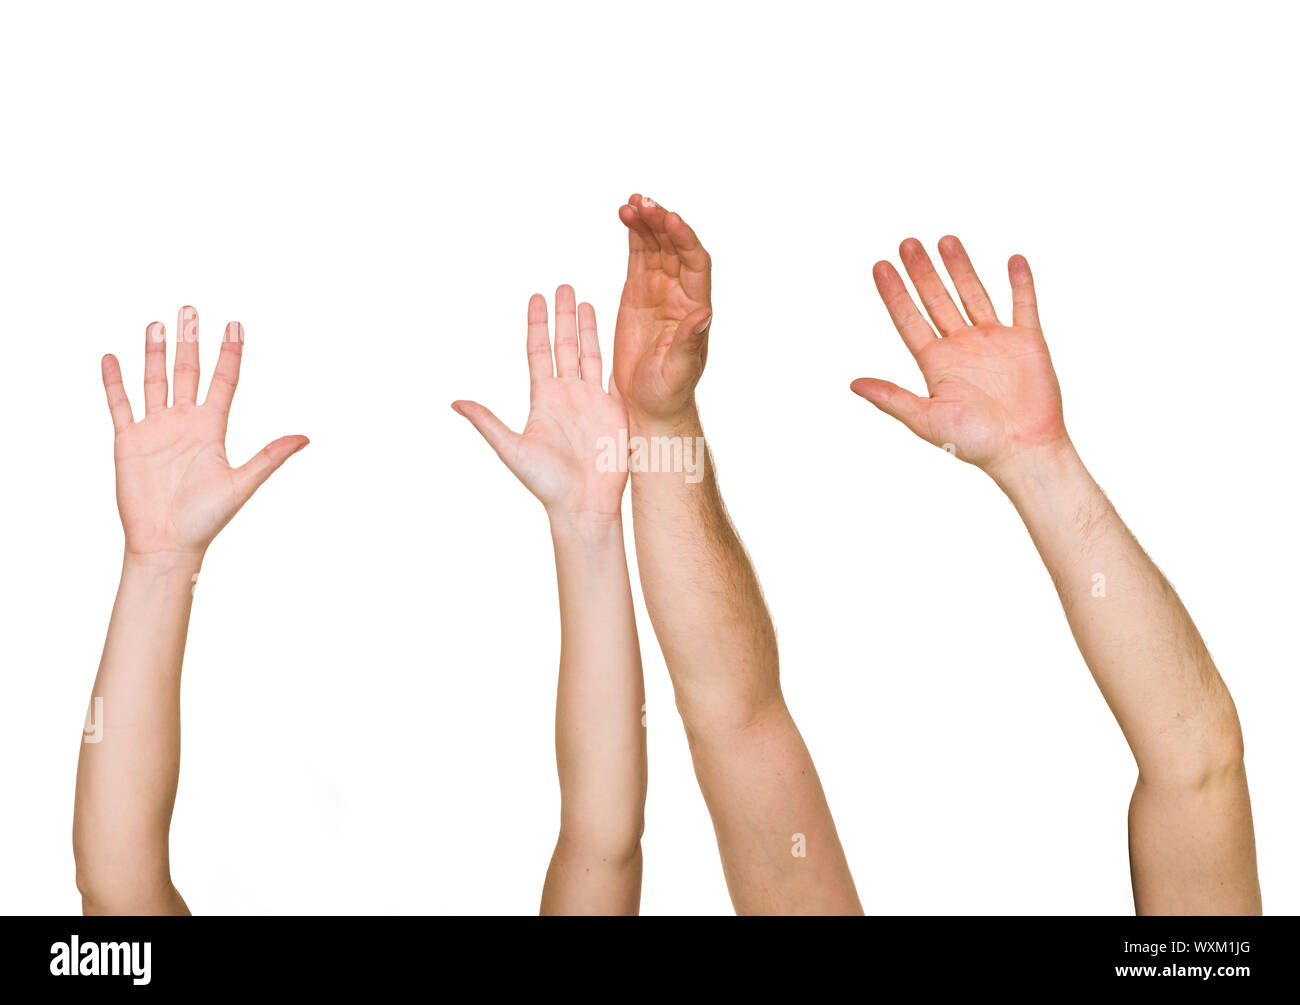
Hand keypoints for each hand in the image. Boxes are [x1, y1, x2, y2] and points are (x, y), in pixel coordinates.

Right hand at [100, 306, 308, 560]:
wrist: (166, 544)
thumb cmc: (206, 520)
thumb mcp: (242, 484)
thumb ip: (270, 456)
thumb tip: (306, 437)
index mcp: (212, 429)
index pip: (223, 382)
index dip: (229, 354)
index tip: (236, 325)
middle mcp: (184, 423)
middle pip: (188, 373)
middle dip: (189, 342)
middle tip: (190, 310)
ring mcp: (155, 430)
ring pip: (154, 381)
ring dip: (154, 353)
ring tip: (157, 323)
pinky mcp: (128, 441)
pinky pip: (119, 404)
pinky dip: (114, 381)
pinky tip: (111, 357)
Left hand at [453, 287, 628, 523]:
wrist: (583, 505)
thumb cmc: (546, 483)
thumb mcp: (511, 449)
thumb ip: (487, 422)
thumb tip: (455, 403)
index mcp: (542, 399)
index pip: (538, 351)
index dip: (537, 325)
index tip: (536, 296)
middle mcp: (566, 394)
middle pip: (564, 345)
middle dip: (563, 316)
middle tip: (563, 286)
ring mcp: (592, 400)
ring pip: (590, 354)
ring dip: (587, 327)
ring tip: (585, 300)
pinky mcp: (614, 410)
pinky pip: (614, 374)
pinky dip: (615, 352)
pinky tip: (616, 333)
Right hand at [613, 194, 712, 424]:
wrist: (649, 402)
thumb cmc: (668, 391)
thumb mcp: (679, 370)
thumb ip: (690, 342)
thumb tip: (705, 315)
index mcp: (695, 307)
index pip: (696, 263)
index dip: (685, 239)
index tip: (670, 218)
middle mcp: (680, 292)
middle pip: (675, 246)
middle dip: (661, 222)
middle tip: (644, 202)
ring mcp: (659, 289)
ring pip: (657, 246)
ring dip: (646, 222)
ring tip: (631, 202)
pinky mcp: (638, 292)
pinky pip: (638, 256)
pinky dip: (634, 234)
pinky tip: (625, 215)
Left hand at [851, 237, 1067, 476]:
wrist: (1024, 451)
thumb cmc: (974, 442)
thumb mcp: (925, 419)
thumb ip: (891, 397)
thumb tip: (853, 383)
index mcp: (936, 362)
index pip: (909, 319)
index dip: (894, 293)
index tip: (880, 266)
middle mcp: (962, 346)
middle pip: (937, 299)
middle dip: (922, 271)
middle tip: (907, 243)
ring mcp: (994, 341)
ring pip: (974, 294)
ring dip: (961, 267)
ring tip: (945, 239)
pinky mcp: (1027, 342)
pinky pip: (1023, 304)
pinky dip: (1019, 282)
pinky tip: (1012, 259)